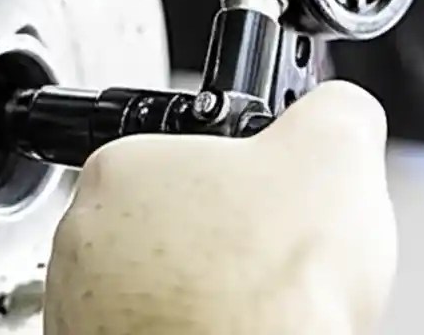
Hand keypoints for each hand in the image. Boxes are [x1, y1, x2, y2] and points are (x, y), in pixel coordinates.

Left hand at [44, 81, 395, 334]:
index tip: (270, 208)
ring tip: (252, 308)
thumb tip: (342, 110)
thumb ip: (335, 111)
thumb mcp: (338, 151)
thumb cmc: (268, 290)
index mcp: (121, 169)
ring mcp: (81, 304)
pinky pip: (151, 327)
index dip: (245, 182)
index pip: (185, 158)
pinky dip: (188, 329)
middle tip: (266, 263)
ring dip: (200, 292)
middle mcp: (83, 237)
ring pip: (157, 286)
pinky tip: (229, 331)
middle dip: (220, 239)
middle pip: (170, 224)